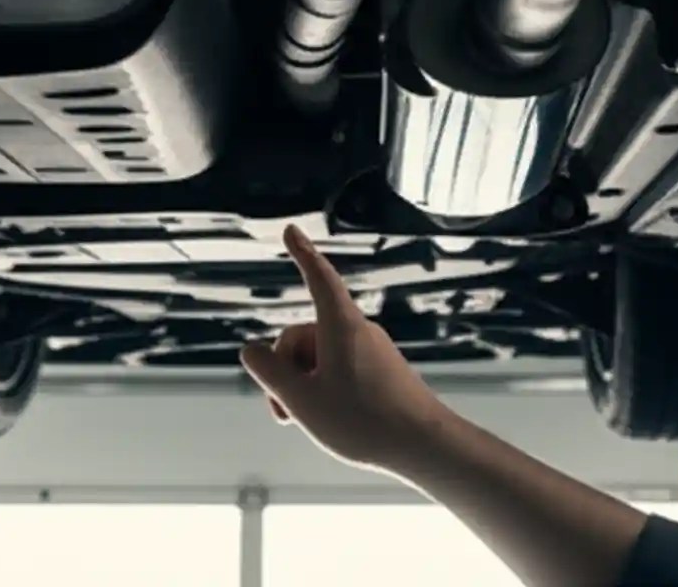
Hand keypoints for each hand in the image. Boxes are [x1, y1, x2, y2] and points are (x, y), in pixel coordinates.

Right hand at [239, 225, 451, 468]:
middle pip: (302, 336)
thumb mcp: (300, 399)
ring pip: (318, 359)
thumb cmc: (362, 420)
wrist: (425, 446)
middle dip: (284, 369)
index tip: (292, 230)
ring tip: (305, 421)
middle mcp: (358, 332)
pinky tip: (329, 421)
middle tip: (283, 412)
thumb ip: (268, 372)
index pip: (318, 279)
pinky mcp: (381, 374)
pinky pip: (339, 371)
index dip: (302, 254)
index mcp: (340, 326)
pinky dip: (324, 391)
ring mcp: (371, 353)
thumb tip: (251, 351)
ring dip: (302, 386)